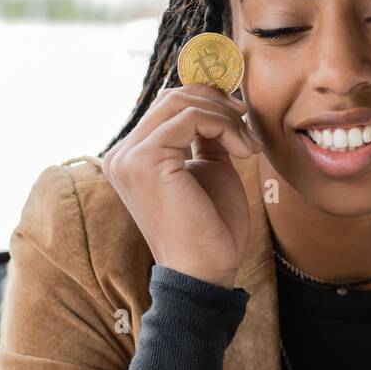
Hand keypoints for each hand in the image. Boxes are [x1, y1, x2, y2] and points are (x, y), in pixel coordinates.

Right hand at [101, 83, 261, 287]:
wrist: (206, 272)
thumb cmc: (210, 230)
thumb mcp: (208, 169)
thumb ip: (204, 137)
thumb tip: (217, 103)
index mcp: (131, 158)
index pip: (165, 107)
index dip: (206, 101)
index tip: (240, 117)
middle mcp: (122, 155)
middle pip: (171, 97)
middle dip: (217, 103)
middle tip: (247, 122)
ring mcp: (129, 157)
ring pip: (181, 103)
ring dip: (225, 117)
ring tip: (248, 144)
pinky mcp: (146, 160)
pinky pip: (190, 118)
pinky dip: (224, 127)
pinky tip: (243, 152)